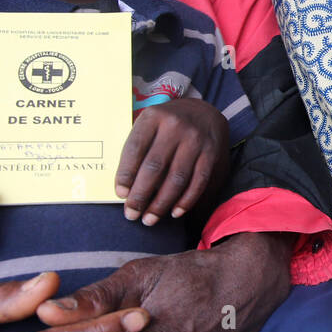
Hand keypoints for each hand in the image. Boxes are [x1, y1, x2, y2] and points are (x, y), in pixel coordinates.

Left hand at [114, 98, 229, 225]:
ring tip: (149, 219)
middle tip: (131, 214)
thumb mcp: (150, 121)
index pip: (135, 149)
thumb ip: (138, 145)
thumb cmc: (169, 123)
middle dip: (141, 195)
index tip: (121, 195)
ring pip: (176, 178)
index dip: (126, 174)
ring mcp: (196, 140)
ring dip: (161, 203)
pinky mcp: (211, 154)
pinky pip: (198, 182)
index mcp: (154, 116)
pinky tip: (175, 213)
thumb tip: (124, 185)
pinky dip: (186, 201)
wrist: (205, 112)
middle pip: (154, 167)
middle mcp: (176, 126)